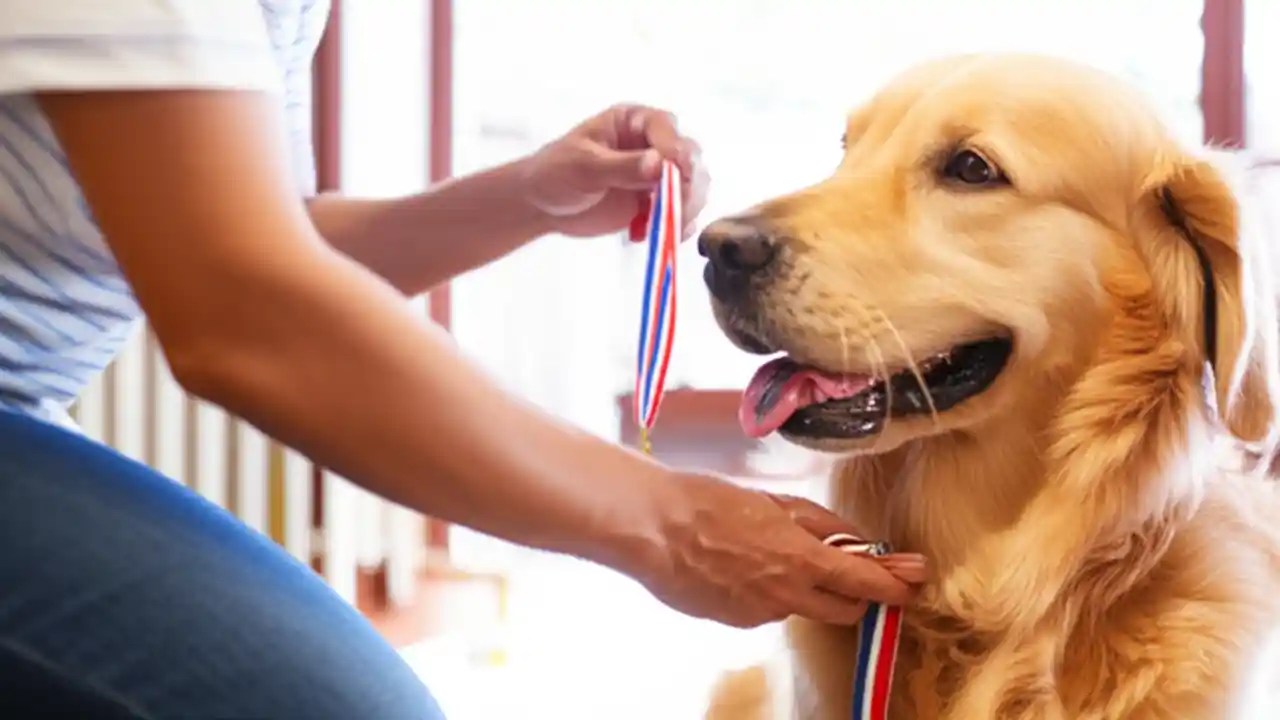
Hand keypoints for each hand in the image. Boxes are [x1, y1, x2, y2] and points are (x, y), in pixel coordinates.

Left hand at [520, 104, 710, 238]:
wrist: (541, 205)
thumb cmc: (556, 172)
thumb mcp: (584, 166)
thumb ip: (621, 166)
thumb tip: (659, 164)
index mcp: (633, 122)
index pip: (667, 128)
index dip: (677, 151)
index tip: (679, 175)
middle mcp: (652, 144)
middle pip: (689, 158)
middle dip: (688, 186)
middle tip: (675, 211)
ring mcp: (657, 175)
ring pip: (692, 187)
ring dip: (687, 209)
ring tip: (665, 228)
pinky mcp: (655, 202)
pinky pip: (681, 213)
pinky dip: (678, 226)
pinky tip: (657, 236)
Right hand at [630, 472, 926, 628]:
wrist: (652, 528)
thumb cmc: (708, 502)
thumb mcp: (773, 501)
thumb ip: (819, 524)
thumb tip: (852, 541)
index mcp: (800, 559)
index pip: (865, 582)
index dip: (895, 584)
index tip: (913, 579)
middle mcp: (786, 595)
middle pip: (844, 610)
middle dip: (857, 594)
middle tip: (855, 570)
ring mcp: (759, 613)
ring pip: (802, 608)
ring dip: (807, 589)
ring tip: (774, 553)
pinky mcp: (734, 621)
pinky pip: (768, 609)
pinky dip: (769, 591)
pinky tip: (742, 565)